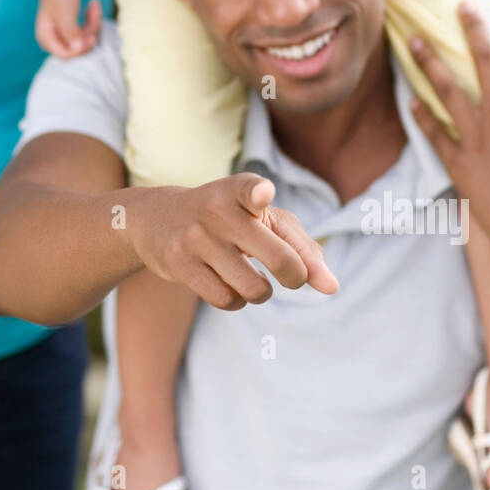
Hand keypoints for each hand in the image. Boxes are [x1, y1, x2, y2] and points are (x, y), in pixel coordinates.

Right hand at [35, 0, 101, 57]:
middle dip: (90, 31)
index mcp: (46, 38)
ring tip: (95, 3)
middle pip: (78, 47)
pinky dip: (92, 20)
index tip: (92, 36)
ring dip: (93, 23)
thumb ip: (71, 32)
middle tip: (95, 11)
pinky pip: (86, 32)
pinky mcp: (71, 30)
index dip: (80, 48)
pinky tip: (94, 4)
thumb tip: (78, 48)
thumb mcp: (66, 13)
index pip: (65, 55)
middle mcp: (52, 39)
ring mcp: (62, 35)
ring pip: (85, 39)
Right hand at [130, 172, 338, 310]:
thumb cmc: (228, 220)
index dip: (259, 193)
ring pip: (255, 288)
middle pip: (278, 259)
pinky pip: (227, 300)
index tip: (262, 195)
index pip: (250, 189)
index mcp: (240, 190)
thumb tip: (331, 287)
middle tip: (291, 277)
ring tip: (251, 278)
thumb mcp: (263, 219)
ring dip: (262, 292)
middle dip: (295, 277)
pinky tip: (227, 284)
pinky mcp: (179, 264)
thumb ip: (302, 248)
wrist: (158, 219)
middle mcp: (217, 210)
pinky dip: (236, 300)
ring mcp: (196, 238)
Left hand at [409, 3, 489, 285]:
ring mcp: (476, 140)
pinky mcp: (460, 166)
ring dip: (428, 62)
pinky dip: (422, 116)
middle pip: (482, 60)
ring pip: (446, 90)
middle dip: (471, 27)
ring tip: (414, 41)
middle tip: (460, 3)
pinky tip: (413, 102)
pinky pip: (435, 134)